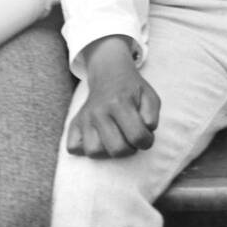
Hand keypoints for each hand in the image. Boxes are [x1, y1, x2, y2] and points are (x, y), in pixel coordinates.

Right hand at [67, 36, 160, 157]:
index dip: (147, 141)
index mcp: (120, 102)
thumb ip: (152, 115)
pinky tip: (98, 139)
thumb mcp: (149, 96)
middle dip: (129, 149)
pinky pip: (73, 147)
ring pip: (94, 152)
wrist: (109, 74)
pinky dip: (84, 149)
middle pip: (117, 149)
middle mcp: (100, 111)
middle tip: (130, 138)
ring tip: (115, 140)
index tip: (146, 136)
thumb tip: (146, 130)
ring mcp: (85, 118)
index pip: (137, 136)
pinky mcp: (74, 123)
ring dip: (108, 151)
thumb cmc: (132, 90)